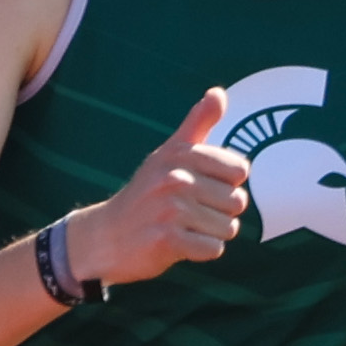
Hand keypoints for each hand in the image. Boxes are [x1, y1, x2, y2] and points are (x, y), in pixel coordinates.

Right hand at [75, 89, 249, 286]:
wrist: (105, 236)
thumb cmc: (145, 195)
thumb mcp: (168, 154)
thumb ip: (197, 124)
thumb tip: (218, 93)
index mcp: (181, 155)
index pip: (240, 170)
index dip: (225, 184)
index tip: (199, 187)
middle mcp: (176, 178)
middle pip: (237, 202)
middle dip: (219, 213)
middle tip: (188, 214)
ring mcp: (171, 209)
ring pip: (228, 228)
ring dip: (210, 234)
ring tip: (183, 228)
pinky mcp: (167, 240)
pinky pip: (213, 249)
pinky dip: (200, 252)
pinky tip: (178, 244)